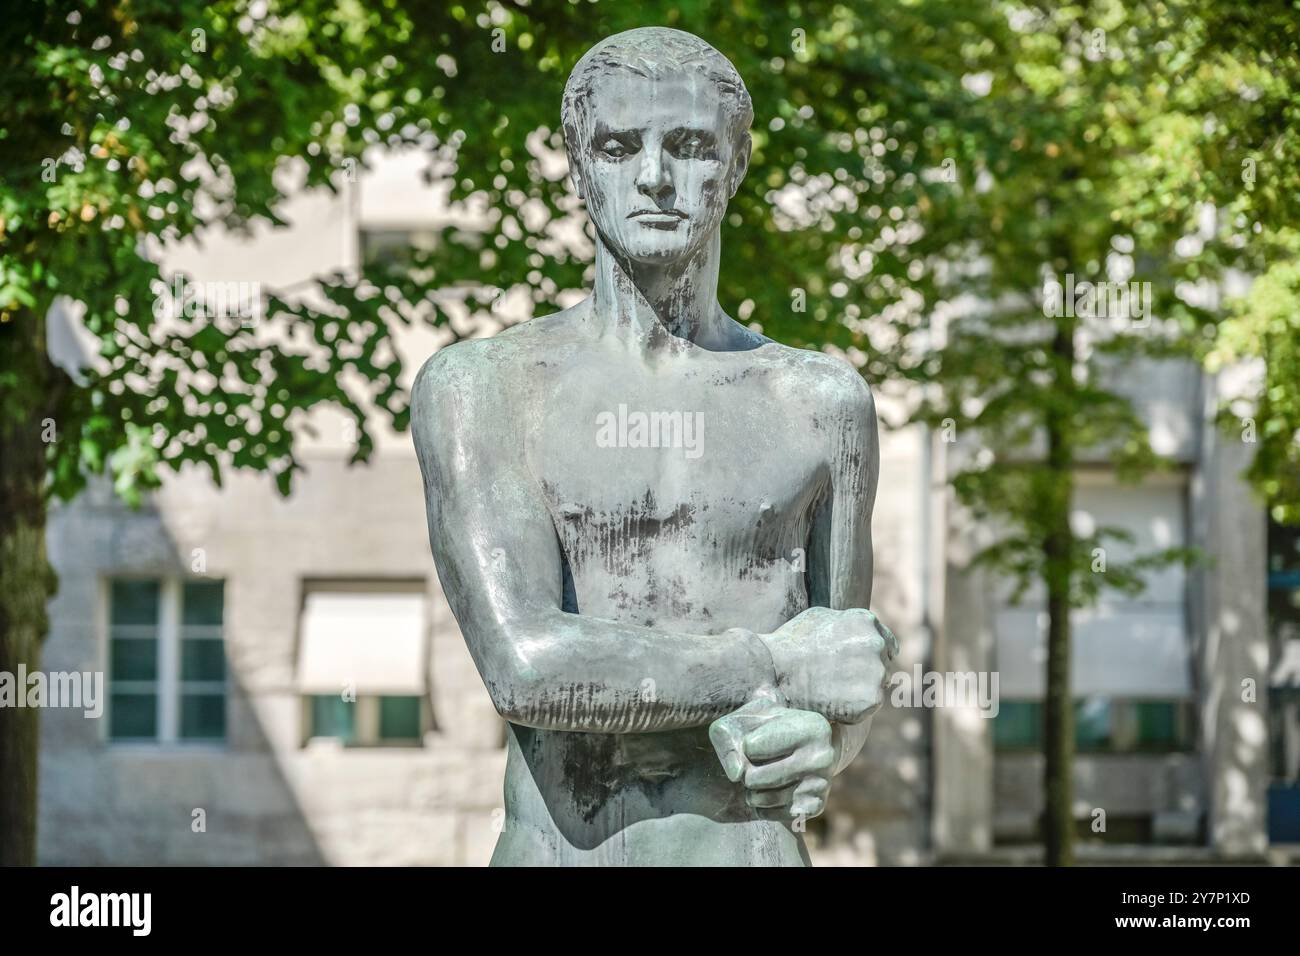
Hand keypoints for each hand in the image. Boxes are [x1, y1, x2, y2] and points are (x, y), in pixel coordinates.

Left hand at [709, 698, 835, 820]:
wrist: (813, 743)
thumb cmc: (772, 727)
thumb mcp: (747, 719)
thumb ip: (728, 738)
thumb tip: (735, 774)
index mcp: (809, 727)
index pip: (750, 747)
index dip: (745, 745)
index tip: (758, 739)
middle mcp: (821, 757)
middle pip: (754, 778)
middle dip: (746, 772)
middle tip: (756, 763)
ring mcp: (821, 784)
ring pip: (762, 798)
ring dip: (752, 790)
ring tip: (762, 776)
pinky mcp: (815, 806)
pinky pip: (771, 814)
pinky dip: (763, 805)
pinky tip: (771, 790)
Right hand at [758, 606, 896, 723]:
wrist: (773, 670)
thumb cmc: (790, 643)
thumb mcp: (821, 617)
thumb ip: (847, 623)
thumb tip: (857, 630)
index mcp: (865, 621)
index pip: (886, 643)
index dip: (873, 656)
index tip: (859, 665)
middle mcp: (876, 644)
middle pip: (882, 666)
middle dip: (865, 674)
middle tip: (837, 682)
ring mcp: (875, 672)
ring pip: (876, 687)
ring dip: (860, 692)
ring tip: (831, 692)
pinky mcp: (870, 700)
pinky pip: (868, 707)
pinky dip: (853, 709)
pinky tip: (831, 703)